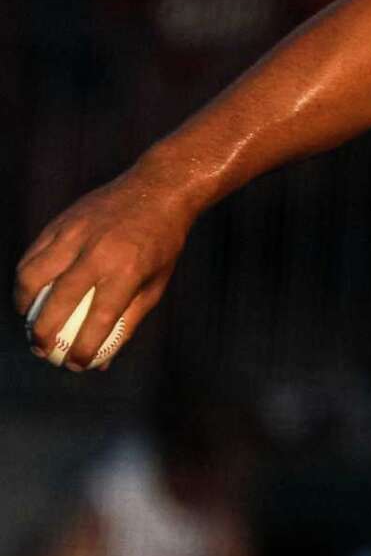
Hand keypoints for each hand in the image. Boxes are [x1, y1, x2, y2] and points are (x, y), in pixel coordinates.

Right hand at [14, 164, 196, 371]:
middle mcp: (97, 252)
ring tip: (30, 324)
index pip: (99, 320)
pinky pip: (31, 256)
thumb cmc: (161, 243)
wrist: (157, 190)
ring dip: (24, 307)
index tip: (75, 365)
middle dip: (44, 336)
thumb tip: (102, 360)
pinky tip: (28, 296)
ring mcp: (74, 234)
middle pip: (57, 303)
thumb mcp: (156, 282)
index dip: (83, 349)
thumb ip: (129, 320)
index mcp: (127, 270)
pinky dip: (24, 280)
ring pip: (32, 277)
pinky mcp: (60, 222)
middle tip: (43, 352)